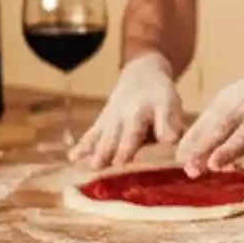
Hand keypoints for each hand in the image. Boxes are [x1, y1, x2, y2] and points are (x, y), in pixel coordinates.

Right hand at [70, 51, 183, 169]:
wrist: (142, 74)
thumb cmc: (160, 95)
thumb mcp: (169, 104)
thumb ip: (169, 123)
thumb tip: (171, 141)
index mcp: (139, 115)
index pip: (132, 135)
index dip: (126, 149)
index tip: (119, 163)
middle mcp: (120, 118)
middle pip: (111, 138)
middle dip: (104, 153)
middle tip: (95, 168)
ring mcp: (109, 121)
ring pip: (99, 138)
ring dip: (91, 151)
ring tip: (81, 165)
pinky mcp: (101, 123)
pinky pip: (91, 134)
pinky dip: (82, 145)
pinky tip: (72, 158)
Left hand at [176, 59, 243, 175]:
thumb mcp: (240, 100)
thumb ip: (223, 124)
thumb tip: (201, 151)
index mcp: (227, 101)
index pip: (205, 123)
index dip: (192, 141)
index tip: (178, 158)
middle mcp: (242, 106)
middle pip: (220, 130)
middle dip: (204, 149)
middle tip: (190, 168)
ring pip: (243, 134)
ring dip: (228, 150)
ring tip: (214, 165)